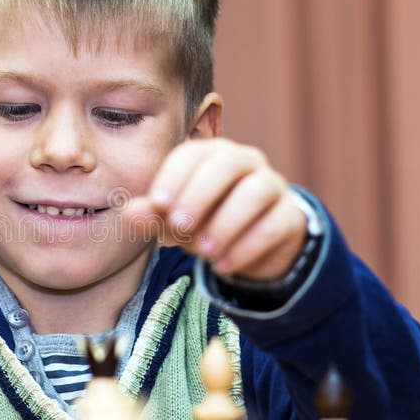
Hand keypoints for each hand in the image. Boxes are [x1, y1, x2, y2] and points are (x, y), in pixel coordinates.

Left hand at [125, 138, 306, 280]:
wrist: (251, 246)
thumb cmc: (204, 222)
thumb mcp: (174, 221)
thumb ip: (153, 215)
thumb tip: (129, 213)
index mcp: (210, 155)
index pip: (193, 153)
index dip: (175, 175)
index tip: (158, 203)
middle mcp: (245, 162)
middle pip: (227, 163)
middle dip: (200, 194)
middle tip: (179, 226)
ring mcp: (272, 185)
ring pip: (256, 192)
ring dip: (226, 222)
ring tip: (202, 252)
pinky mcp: (291, 215)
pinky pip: (275, 224)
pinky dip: (247, 247)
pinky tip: (223, 266)